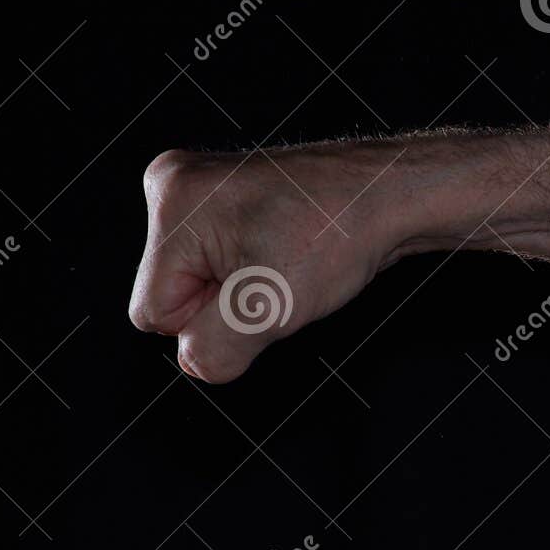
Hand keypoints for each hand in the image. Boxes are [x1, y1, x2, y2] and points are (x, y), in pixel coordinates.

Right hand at [129, 127, 549, 382]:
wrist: (395, 196)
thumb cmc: (336, 235)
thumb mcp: (266, 310)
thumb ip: (214, 350)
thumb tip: (198, 363)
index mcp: (171, 202)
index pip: (154, 312)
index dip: (209, 323)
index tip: (260, 294)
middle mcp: (178, 187)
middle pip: (174, 295)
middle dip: (226, 306)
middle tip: (280, 279)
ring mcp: (207, 190)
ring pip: (206, 285)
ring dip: (248, 293)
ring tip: (291, 265)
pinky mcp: (237, 200)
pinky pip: (230, 265)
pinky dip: (263, 275)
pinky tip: (294, 258)